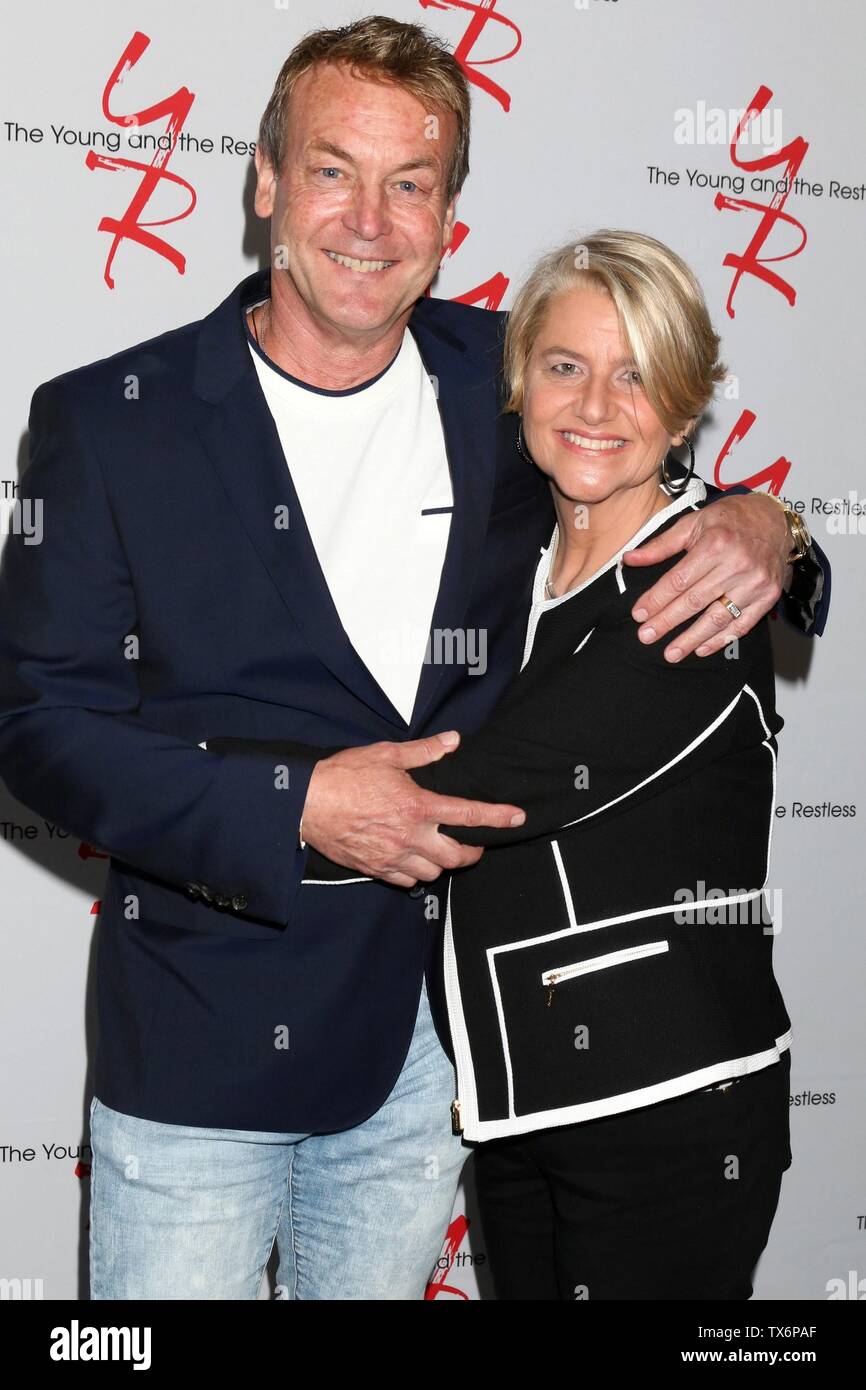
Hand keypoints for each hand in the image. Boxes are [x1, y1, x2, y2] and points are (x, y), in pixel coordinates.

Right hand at [300, 731, 525, 888]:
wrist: (304, 803)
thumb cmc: (344, 775)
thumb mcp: (386, 755)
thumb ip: (424, 751)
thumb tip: (452, 741)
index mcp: (417, 806)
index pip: (469, 815)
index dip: (497, 817)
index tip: (517, 818)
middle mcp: (410, 836)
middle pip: (456, 857)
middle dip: (471, 852)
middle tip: (473, 844)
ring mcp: (392, 856)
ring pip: (433, 872)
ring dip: (442, 863)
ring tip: (440, 850)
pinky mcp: (375, 868)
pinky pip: (407, 882)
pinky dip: (416, 874)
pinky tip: (412, 861)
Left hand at [622, 491, 789, 660]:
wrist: (773, 519)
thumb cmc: (729, 519)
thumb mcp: (692, 523)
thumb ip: (660, 545)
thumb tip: (629, 559)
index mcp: (715, 544)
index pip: (679, 580)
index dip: (656, 599)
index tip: (639, 615)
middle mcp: (737, 564)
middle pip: (695, 601)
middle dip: (667, 622)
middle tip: (646, 637)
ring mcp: (755, 582)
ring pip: (717, 617)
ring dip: (692, 639)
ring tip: (671, 653)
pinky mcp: (768, 595)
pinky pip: (742, 624)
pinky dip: (720, 639)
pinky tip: (701, 648)